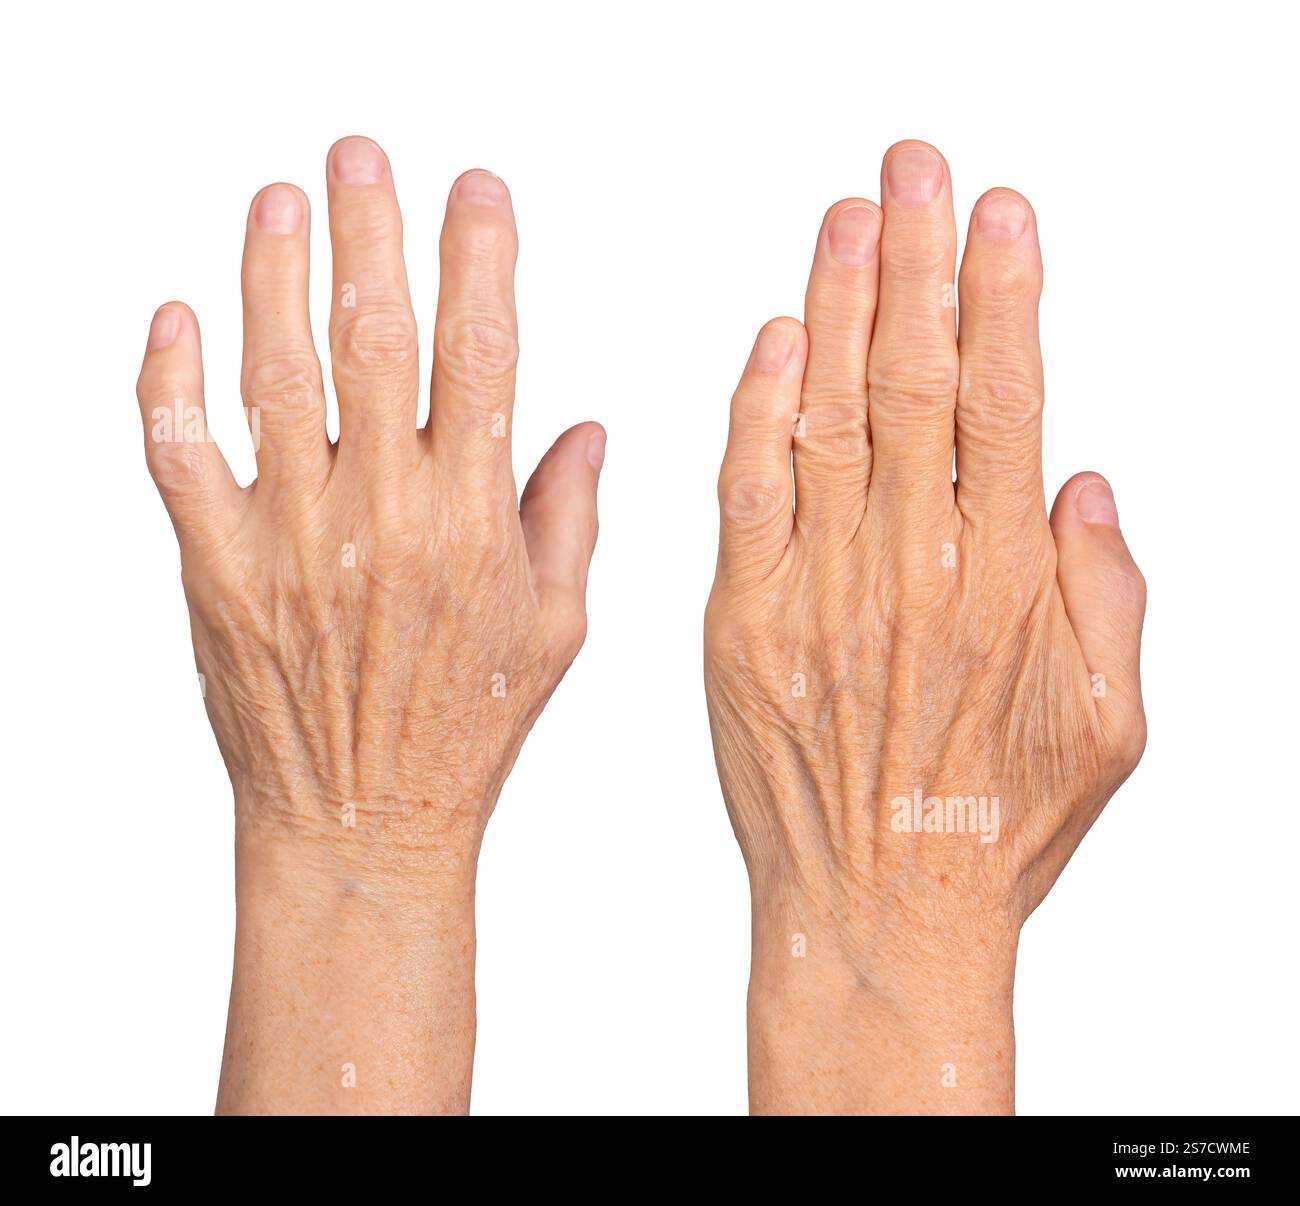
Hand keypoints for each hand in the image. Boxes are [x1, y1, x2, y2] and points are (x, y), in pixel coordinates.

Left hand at [137, 136, 603, 1113]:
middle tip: (360, 155)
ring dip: (274, 275)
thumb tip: (585, 428)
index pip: (483, 358)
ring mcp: (292, 541)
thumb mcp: (556, 630)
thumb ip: (570, 520)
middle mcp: (384, 517)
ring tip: (278, 200)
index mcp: (473, 522)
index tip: (475, 192)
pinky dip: (170, 383)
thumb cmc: (464, 732)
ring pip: (277, 378)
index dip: (481, 261)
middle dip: (371, 233)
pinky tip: (177, 317)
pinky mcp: (216, 573)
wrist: (363, 823)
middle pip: (376, 340)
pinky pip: (181, 459)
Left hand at [704, 141, 1145, 1114]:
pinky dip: (755, 413)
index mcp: (1008, 581)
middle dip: (915, 260)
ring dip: (834, 306)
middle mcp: (915, 569)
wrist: (880, 912)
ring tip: (845, 218)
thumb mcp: (1112, 729)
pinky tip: (768, 341)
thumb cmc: (991, 828)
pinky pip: (746, 495)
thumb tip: (1086, 485)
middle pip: (916, 380)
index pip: (1006, 399)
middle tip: (912, 169)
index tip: (996, 215)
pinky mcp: (743, 624)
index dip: (1002, 294)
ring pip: (828, 416)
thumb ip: (1110, 597)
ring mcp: (821, 592)